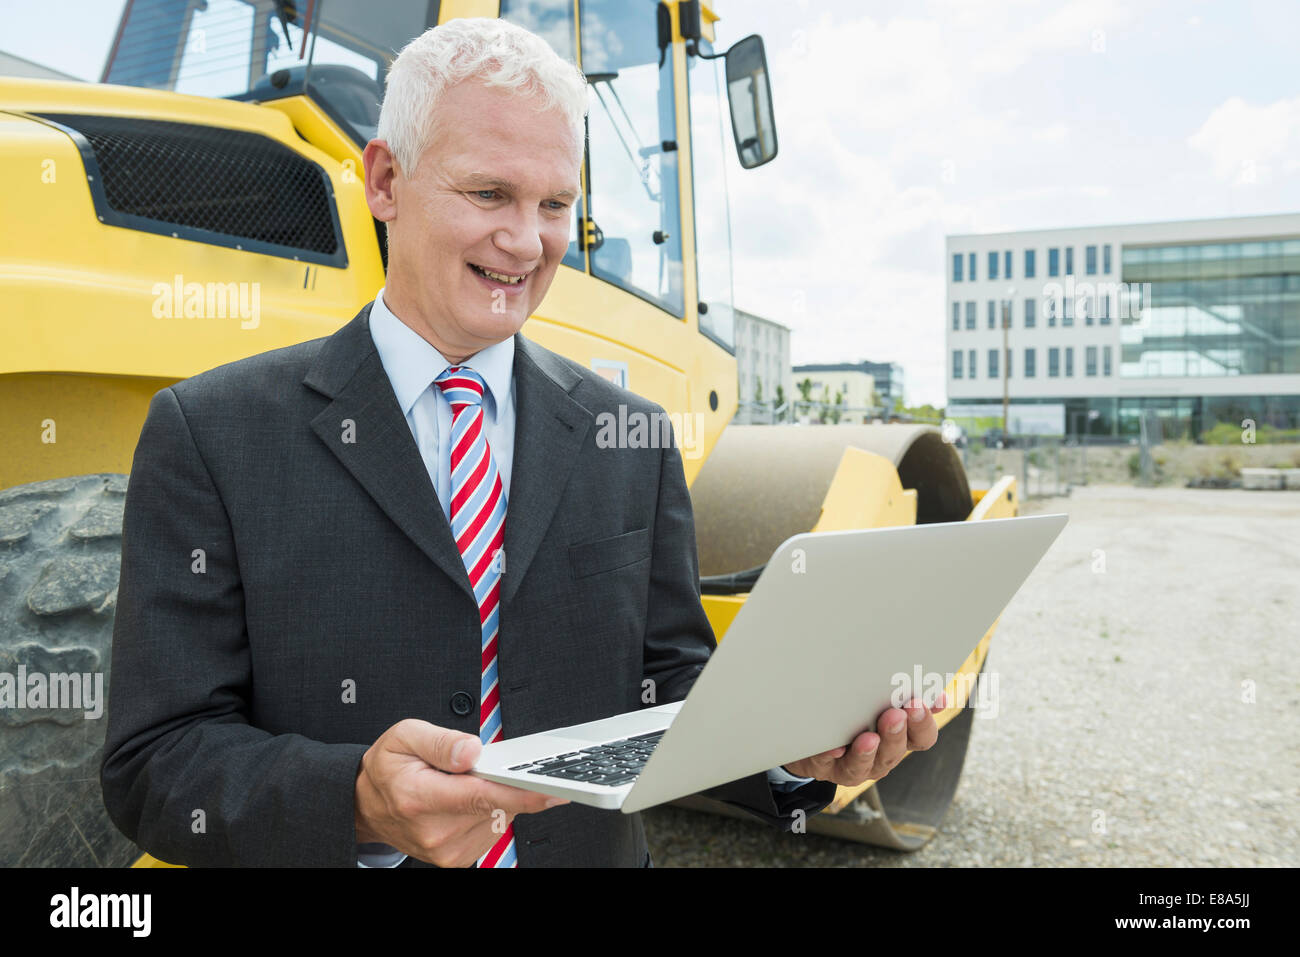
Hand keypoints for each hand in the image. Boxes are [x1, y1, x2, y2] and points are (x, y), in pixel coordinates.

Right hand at [354, 719, 567, 866]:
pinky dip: (488, 810)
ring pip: (499, 816)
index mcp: (420, 796)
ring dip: (492, 796)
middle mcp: (435, 830)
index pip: (481, 796)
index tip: (551, 791)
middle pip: (495, 804)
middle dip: (498, 780)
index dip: (521, 793)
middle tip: (475, 765)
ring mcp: (446, 849)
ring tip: (460, 784)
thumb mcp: (404, 736)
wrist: (366, 806)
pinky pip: (491, 829)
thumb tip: (472, 751)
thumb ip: (441, 741)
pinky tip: (465, 800)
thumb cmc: (387, 769)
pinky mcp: (456, 858)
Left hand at [781, 693, 944, 785]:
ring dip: (868, 751)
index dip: (923, 724)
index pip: (922, 738)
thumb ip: (902, 696)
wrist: (811, 736)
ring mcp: (852, 766)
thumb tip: (933, 690)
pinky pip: (826, 762)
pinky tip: (834, 747)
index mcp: (898, 740)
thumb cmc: (855, 714)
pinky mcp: (823, 766)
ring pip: (863, 765)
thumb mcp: (880, 703)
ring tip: (869, 737)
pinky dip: (831, 754)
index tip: (919, 703)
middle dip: (896, 733)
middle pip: (894, 752)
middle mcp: (879, 758)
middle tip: (897, 714)